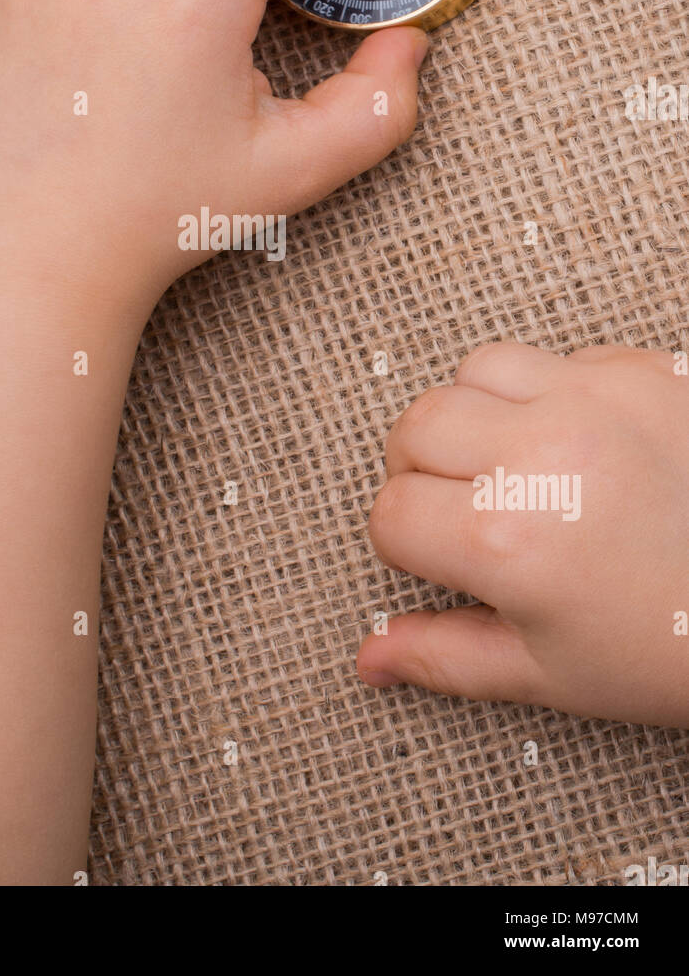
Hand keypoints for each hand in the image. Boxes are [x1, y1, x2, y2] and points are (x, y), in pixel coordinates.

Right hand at [357, 343, 688, 726]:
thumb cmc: (679, 648)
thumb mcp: (552, 672)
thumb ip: (445, 656)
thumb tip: (372, 657)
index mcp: (510, 540)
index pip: (391, 512)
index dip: (404, 544)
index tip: (439, 559)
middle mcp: (543, 455)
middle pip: (415, 427)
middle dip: (420, 471)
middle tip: (463, 510)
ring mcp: (595, 403)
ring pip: (473, 371)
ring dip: (473, 415)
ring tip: (511, 464)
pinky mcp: (641, 372)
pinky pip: (553, 357)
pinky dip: (545, 393)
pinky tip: (574, 444)